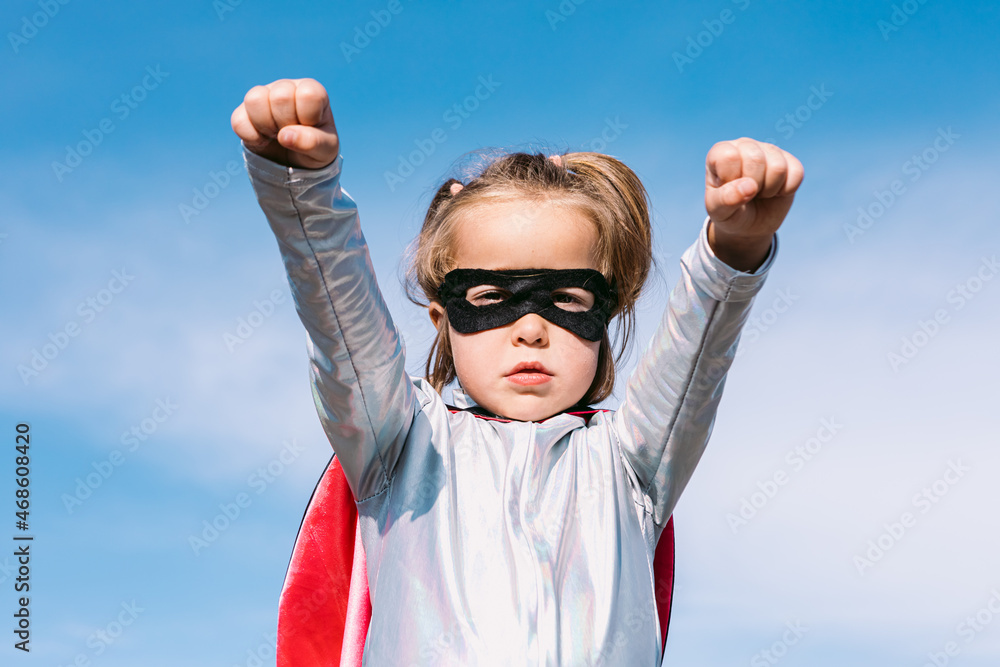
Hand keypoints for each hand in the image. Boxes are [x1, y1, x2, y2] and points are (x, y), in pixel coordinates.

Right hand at [231, 78, 338, 168]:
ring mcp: (263, 96)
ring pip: (254, 99)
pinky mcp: (243, 111)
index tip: (310, 127)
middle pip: (280, 96)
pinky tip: (262, 140)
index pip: (308, 95)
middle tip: (292, 133)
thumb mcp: (325, 150)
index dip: (308, 117)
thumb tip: (284, 136)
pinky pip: (238, 120)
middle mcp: (286, 87)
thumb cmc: (316, 149)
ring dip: (266, 125)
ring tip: (275, 135)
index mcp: (311, 91)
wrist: (295, 163)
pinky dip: (251, 136)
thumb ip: (313, 142)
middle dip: (287, 123)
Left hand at [704, 138, 803, 271]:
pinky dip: (786, 190)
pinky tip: (775, 191)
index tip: (728, 190)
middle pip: (756, 159)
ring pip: (778, 167)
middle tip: (746, 194)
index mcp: (720, 152)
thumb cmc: (729, 213)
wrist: (749, 226)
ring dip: (770, 189)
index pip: (729, 157)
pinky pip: (797, 173)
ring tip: (759, 193)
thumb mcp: (718, 212)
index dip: (731, 180)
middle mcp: (744, 145)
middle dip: (752, 187)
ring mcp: (768, 150)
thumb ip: (725, 199)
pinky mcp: (789, 160)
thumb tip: (749, 186)